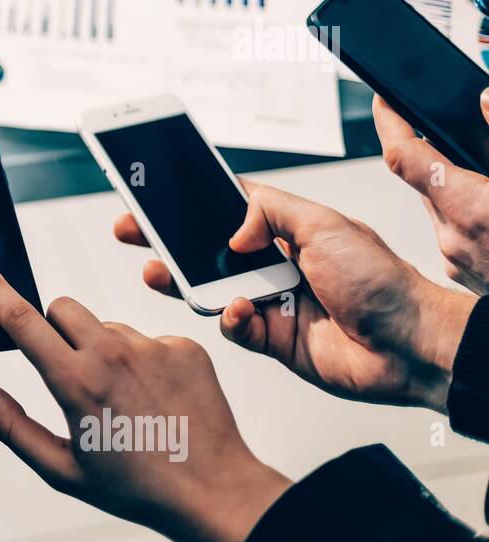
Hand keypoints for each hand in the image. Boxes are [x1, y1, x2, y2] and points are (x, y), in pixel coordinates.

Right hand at [0, 259, 290, 541]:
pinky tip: (153, 396)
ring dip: (100, 348)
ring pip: (105, 325)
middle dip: (52, 329)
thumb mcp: (62, 470)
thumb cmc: (138, 487)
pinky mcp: (185, 347)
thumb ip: (13, 427)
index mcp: (77, 383)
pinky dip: (141, 359)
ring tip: (123, 399)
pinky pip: (147, 337)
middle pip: (61, 307)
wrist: (213, 491)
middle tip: (68, 372)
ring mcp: (153, 347)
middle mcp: (114, 355)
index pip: (22, 321)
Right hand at [113, 179, 473, 411]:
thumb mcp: (325, 225)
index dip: (191, 204)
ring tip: (158, 273)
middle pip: (208, 250)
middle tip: (132, 233)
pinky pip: (235, 328)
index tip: (155, 197)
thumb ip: (272, 213)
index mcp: (288, 231)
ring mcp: (271, 302)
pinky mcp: (272, 339)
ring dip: (183, 283)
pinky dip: (230, 319)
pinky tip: (236, 310)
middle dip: (169, 243)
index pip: (228, 209)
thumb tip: (231, 230)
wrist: (409, 344)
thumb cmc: (381, 280)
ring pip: (212, 290)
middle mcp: (275, 265)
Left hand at [374, 93, 488, 293]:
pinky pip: (462, 236)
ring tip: (484, 172)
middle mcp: (454, 236)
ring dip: (461, 186)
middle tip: (454, 129)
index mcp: (472, 207)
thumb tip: (485, 99)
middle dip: (438, 153)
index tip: (383, 98)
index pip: (403, 155)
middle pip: (426, 182)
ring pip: (447, 209)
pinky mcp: (470, 278)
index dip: (389, 121)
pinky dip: (476, 216)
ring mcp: (461, 262)